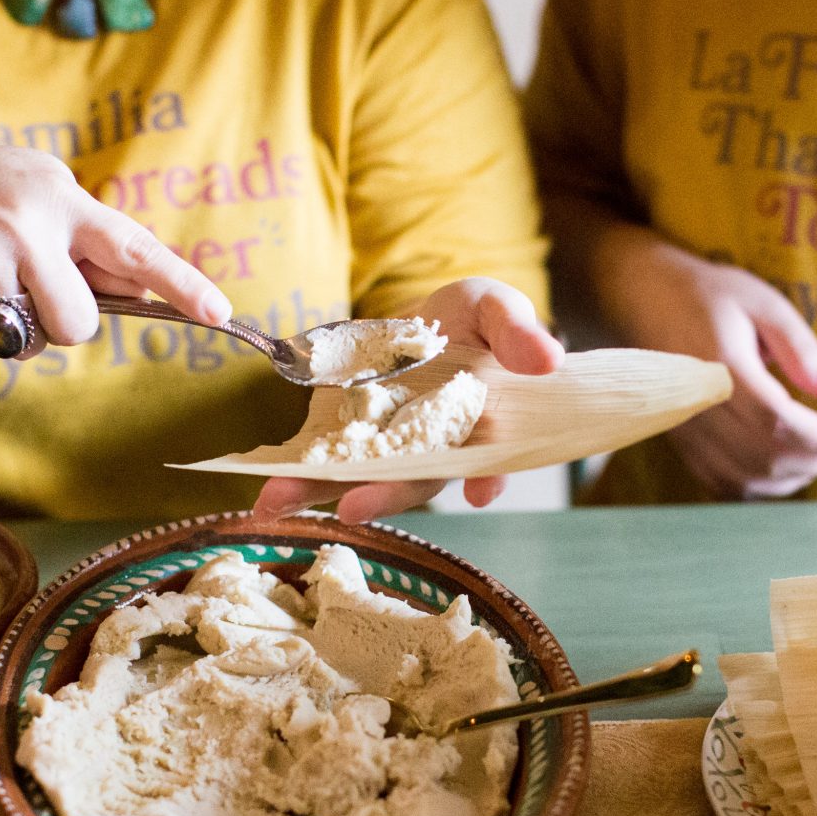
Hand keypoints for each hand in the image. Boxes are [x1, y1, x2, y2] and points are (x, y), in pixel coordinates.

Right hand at [0, 138, 230, 362]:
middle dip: (61, 320)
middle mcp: (24, 225)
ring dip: (17, 330)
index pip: (132, 247)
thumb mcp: (33, 188)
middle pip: (81, 323)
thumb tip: (144, 291)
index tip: (218, 311)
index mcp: (59, 197)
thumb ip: (86, 237)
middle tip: (24, 287)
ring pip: (34, 342)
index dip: (179, 283)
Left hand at [252, 278, 565, 523]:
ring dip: (321, 491)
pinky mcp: (348, 431)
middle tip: (355, 507)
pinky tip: (269, 494)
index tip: (481, 492)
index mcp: (479, 431)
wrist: (429, 315)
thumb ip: (517, 332)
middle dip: (384, 494)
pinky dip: (298, 475)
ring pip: (357, 473)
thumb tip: (547, 359)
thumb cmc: (477, 320)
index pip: (485, 459)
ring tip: (279, 504)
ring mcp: (386, 444)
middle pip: (412, 478)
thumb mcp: (498, 308)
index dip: (485, 477)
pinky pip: (321, 456)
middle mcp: (431, 449)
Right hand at [606, 242, 816, 498]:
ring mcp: (685, 430)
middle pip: (765, 458)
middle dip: (816, 462)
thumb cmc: (705, 294)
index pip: (779, 423)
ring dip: (792, 479)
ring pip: (745, 479)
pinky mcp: (681, 443)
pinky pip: (723, 484)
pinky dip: (761, 487)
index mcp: (722, 367)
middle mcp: (699, 406)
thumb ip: (800, 348)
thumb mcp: (762, 302)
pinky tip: (785, 470)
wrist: (637, 299)